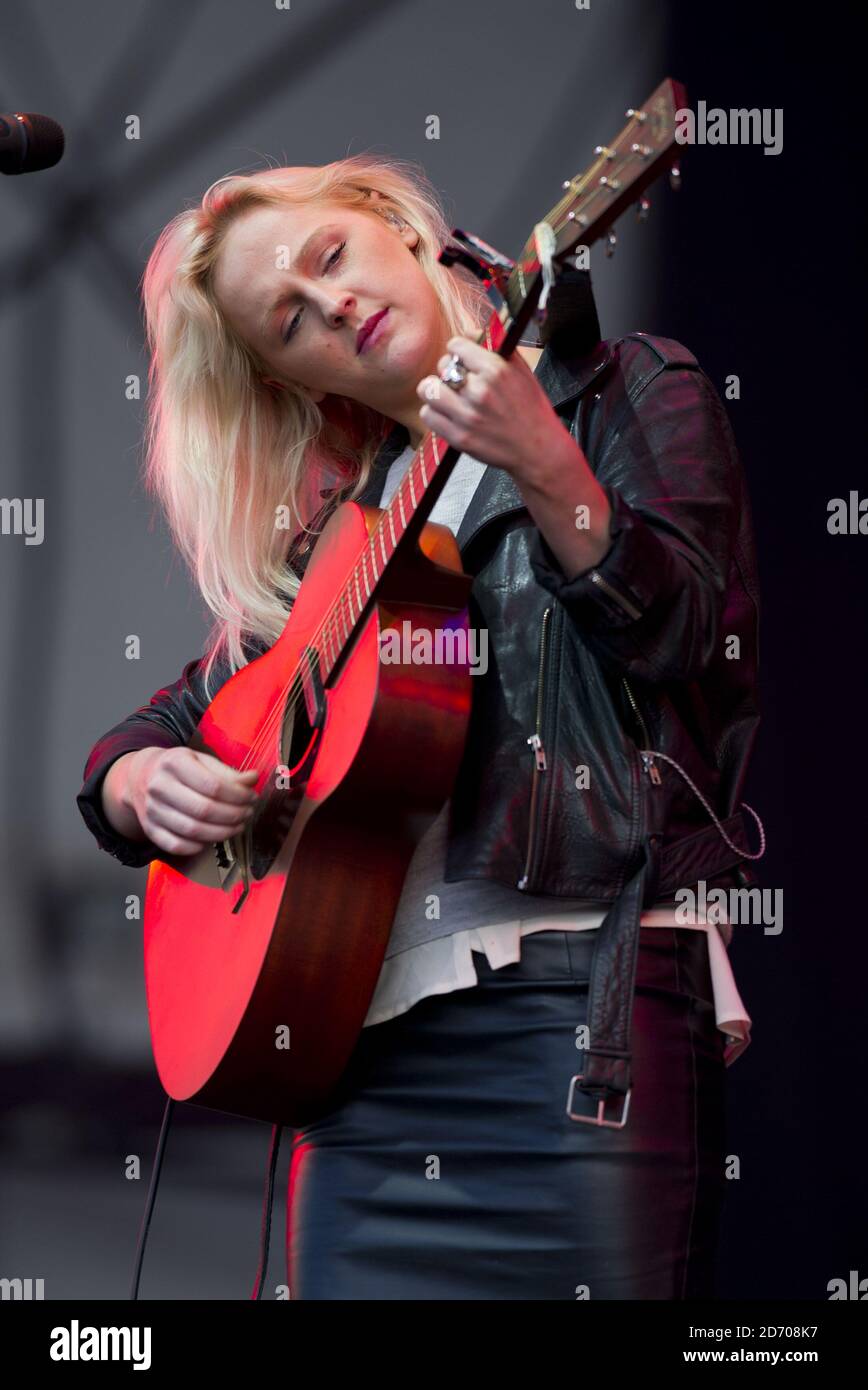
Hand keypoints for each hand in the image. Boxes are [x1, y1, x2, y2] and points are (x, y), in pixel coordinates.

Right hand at [125, 746, 258, 855]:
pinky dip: (197, 847)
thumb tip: (252, 780)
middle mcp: (159, 786)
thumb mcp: (202, 760)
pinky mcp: (150, 829)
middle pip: (204, 810)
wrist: (142, 776)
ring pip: (192, 830)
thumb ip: (228, 772)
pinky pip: (176, 845)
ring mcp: (152, 809)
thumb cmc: (179, 768)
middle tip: (247, 813)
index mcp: (174, 762)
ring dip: (222, 833)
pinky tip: (211, 838)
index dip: (238, 795)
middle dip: (233, 815)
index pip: (213, 785)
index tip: (251, 797)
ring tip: (237, 826)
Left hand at [415, 335, 565, 479]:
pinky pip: (428, 415)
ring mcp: (468, 416)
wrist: (538, 448)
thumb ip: (495, 348)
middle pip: (441, 365)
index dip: (458, 352)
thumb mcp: (521, 370)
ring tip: (448, 397)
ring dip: (436, 391)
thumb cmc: (531, 409)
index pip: (456, 345)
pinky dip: (434, 413)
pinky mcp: (459, 438)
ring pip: (429, 390)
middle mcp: (480, 391)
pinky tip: (448, 415)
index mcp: (496, 370)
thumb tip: (470, 333)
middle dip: (449, 371)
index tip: (462, 360)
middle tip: (459, 382)